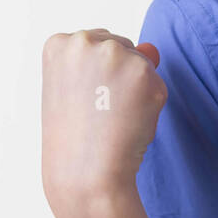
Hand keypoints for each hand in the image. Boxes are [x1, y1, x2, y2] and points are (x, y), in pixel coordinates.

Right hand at [41, 28, 166, 217]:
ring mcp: (114, 55)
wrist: (86, 175)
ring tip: (113, 117)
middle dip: (118, 77)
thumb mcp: (76, 88)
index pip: (97, 43)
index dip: (95, 76)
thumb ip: (110, 60)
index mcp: (59, 44)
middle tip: (100, 111)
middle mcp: (84, 42)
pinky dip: (151, 103)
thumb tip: (152, 49)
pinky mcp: (143, 72)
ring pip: (141, 63)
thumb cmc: (77, 137)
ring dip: (136, 89)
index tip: (84, 99)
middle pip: (122, 46)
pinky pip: (158, 83)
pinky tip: (130, 121)